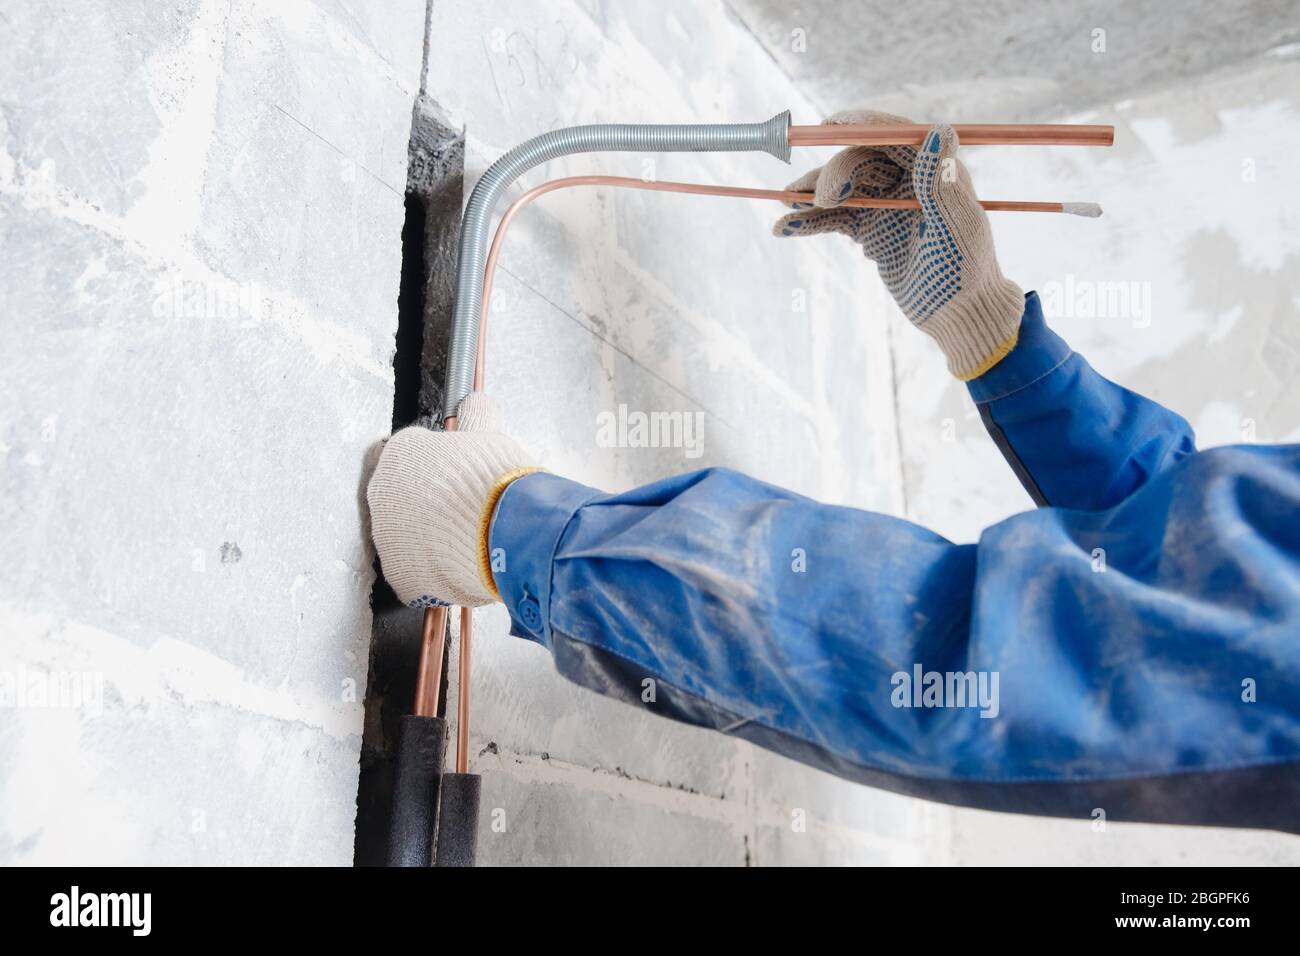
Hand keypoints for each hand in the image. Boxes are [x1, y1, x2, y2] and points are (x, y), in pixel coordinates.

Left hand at [366, 393, 535, 606]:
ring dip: (432, 538)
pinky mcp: (402, 577)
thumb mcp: (489, 433)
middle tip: (466, 508)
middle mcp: (382, 495)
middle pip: (405, 498)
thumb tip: (478, 400)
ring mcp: (388, 541)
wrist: (505, 532)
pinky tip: (463, 562)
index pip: (411, 456)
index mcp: (399, 453)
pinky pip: (418, 573)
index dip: (439, 466)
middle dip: (432, 503)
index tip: (457, 474)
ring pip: (409, 537)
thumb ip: (476, 416)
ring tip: (470, 539)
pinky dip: (437, 571)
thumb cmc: (496, 480)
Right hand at [774, 109, 1023, 379]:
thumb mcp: (958, 227)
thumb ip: (943, 182)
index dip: (862, 125)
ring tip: (788, 204)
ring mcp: (884, 205)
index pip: (895, 137)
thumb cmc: (967, 270)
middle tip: (820, 199)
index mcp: (933, 171)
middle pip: (860, 161)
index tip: (829, 124)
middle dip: (834, 174)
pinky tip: (784, 228)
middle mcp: (907, 181)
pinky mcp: (868, 230)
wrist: (957, 313)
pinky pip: (834, 219)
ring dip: (812, 193)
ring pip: (841, 188)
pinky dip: (810, 222)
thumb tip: (940, 131)